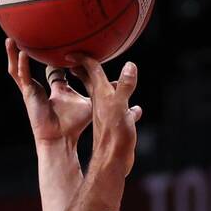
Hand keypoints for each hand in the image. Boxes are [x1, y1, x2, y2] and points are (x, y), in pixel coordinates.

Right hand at [6, 38, 91, 150]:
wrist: (61, 139)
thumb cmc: (74, 125)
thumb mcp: (91, 102)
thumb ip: (101, 91)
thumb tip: (116, 82)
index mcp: (57, 91)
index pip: (55, 72)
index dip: (59, 61)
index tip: (66, 49)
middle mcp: (43, 89)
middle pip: (33, 68)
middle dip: (28, 54)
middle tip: (28, 37)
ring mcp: (32, 91)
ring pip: (19, 70)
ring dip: (14, 55)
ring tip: (10, 40)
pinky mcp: (28, 95)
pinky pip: (21, 77)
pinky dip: (20, 65)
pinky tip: (21, 52)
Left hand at [69, 56, 140, 177]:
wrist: (113, 161)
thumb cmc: (114, 134)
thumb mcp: (120, 106)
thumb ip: (124, 87)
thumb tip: (129, 66)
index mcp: (101, 94)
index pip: (90, 69)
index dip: (82, 57)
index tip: (73, 49)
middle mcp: (102, 102)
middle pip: (93, 80)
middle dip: (87, 69)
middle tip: (79, 59)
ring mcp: (108, 114)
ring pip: (108, 96)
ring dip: (109, 87)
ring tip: (111, 80)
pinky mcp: (117, 126)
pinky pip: (123, 112)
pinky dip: (129, 108)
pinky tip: (137, 110)